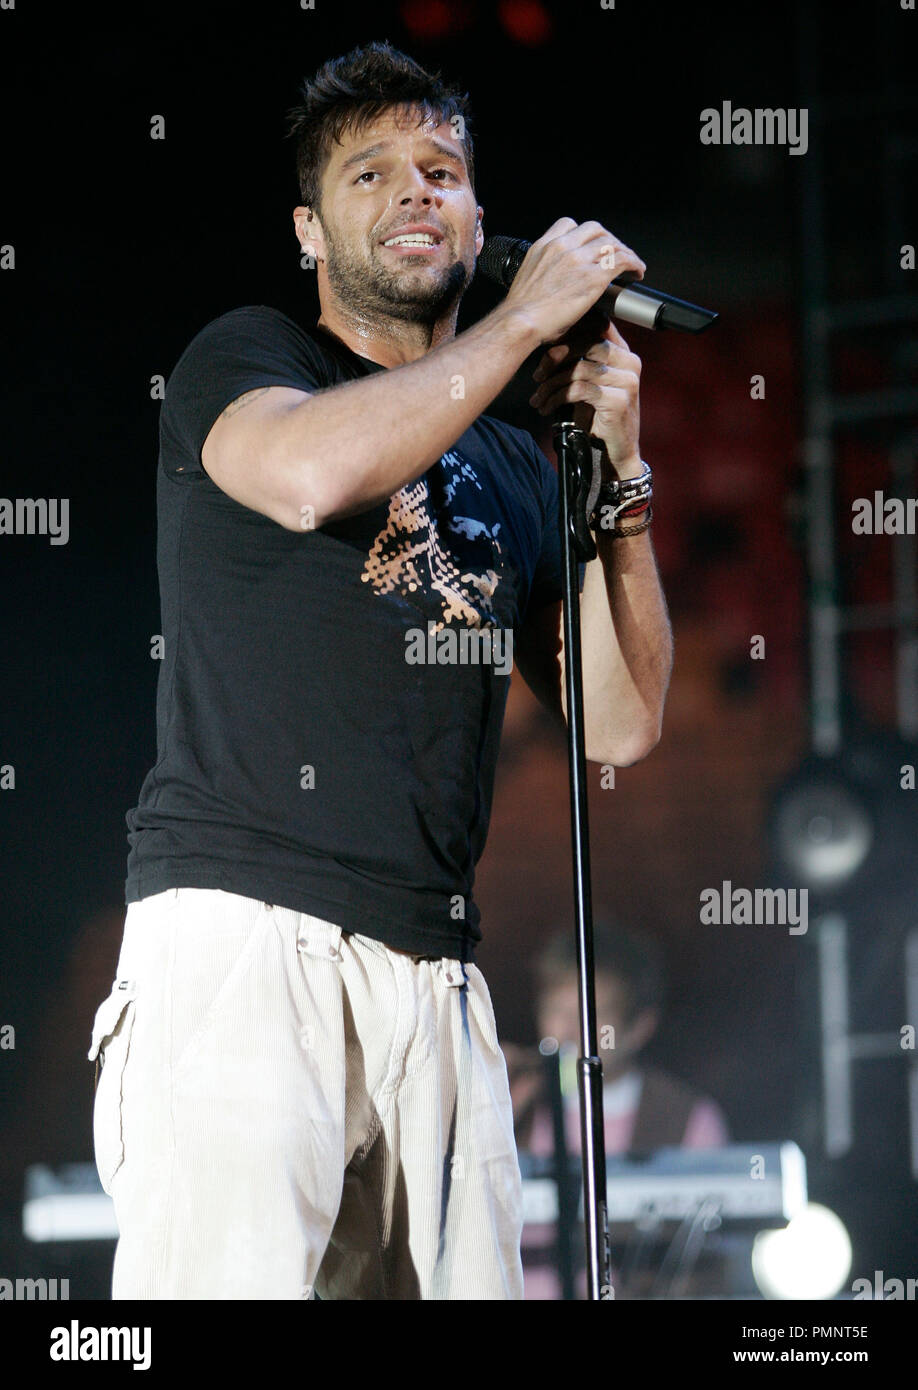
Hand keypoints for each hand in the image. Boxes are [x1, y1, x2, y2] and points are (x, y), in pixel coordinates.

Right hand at [501, 217, 645, 346]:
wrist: (519, 322)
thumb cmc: (521, 312)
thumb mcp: (528, 279)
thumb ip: (545, 271)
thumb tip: (559, 283)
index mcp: (543, 246)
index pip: (569, 224)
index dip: (585, 234)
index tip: (592, 245)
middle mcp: (562, 247)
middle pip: (596, 229)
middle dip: (609, 240)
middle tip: (616, 254)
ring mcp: (579, 260)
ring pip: (612, 243)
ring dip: (625, 252)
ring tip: (631, 265)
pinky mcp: (593, 277)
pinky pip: (622, 261)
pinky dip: (634, 264)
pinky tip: (637, 272)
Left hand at [528, 311, 642, 476]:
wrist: (616, 451)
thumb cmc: (599, 416)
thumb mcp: (590, 383)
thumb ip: (580, 361)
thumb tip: (549, 342)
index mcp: (625, 353)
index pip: (598, 326)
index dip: (570, 331)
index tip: (546, 345)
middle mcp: (629, 363)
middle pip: (587, 344)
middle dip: (556, 358)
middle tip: (537, 375)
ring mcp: (627, 381)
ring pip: (579, 369)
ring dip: (551, 384)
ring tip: (538, 397)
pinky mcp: (618, 401)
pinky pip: (579, 390)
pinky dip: (557, 398)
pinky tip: (547, 407)